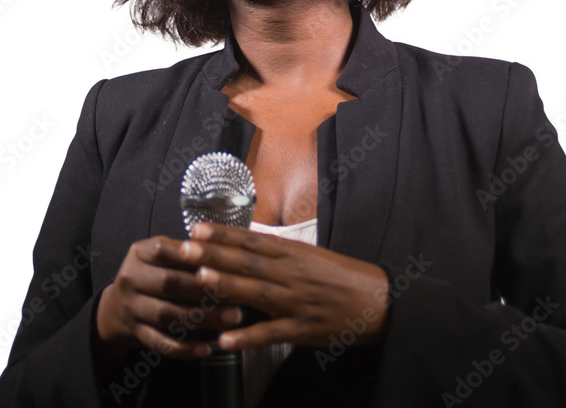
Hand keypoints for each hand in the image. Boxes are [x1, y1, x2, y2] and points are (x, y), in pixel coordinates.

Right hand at [95, 235, 243, 359]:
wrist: (114, 309)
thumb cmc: (150, 275)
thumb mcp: (157, 256)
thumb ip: (184, 253)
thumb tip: (223, 250)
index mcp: (138, 253)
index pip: (164, 250)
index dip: (192, 256)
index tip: (222, 261)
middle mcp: (130, 279)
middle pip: (168, 283)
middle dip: (204, 289)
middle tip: (236, 294)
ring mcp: (131, 308)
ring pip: (167, 315)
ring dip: (202, 317)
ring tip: (232, 318)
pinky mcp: (136, 333)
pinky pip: (161, 343)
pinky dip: (184, 348)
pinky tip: (206, 348)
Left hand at [178, 222, 389, 350]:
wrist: (380, 301)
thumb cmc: (343, 276)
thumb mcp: (311, 256)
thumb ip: (279, 252)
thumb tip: (246, 244)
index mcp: (294, 254)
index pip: (253, 241)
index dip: (225, 233)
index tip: (198, 227)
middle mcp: (293, 274)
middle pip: (248, 262)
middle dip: (215, 254)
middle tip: (185, 247)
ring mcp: (296, 302)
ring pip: (257, 292)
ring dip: (227, 285)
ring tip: (200, 278)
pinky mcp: (302, 329)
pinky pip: (271, 334)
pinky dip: (248, 337)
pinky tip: (225, 339)